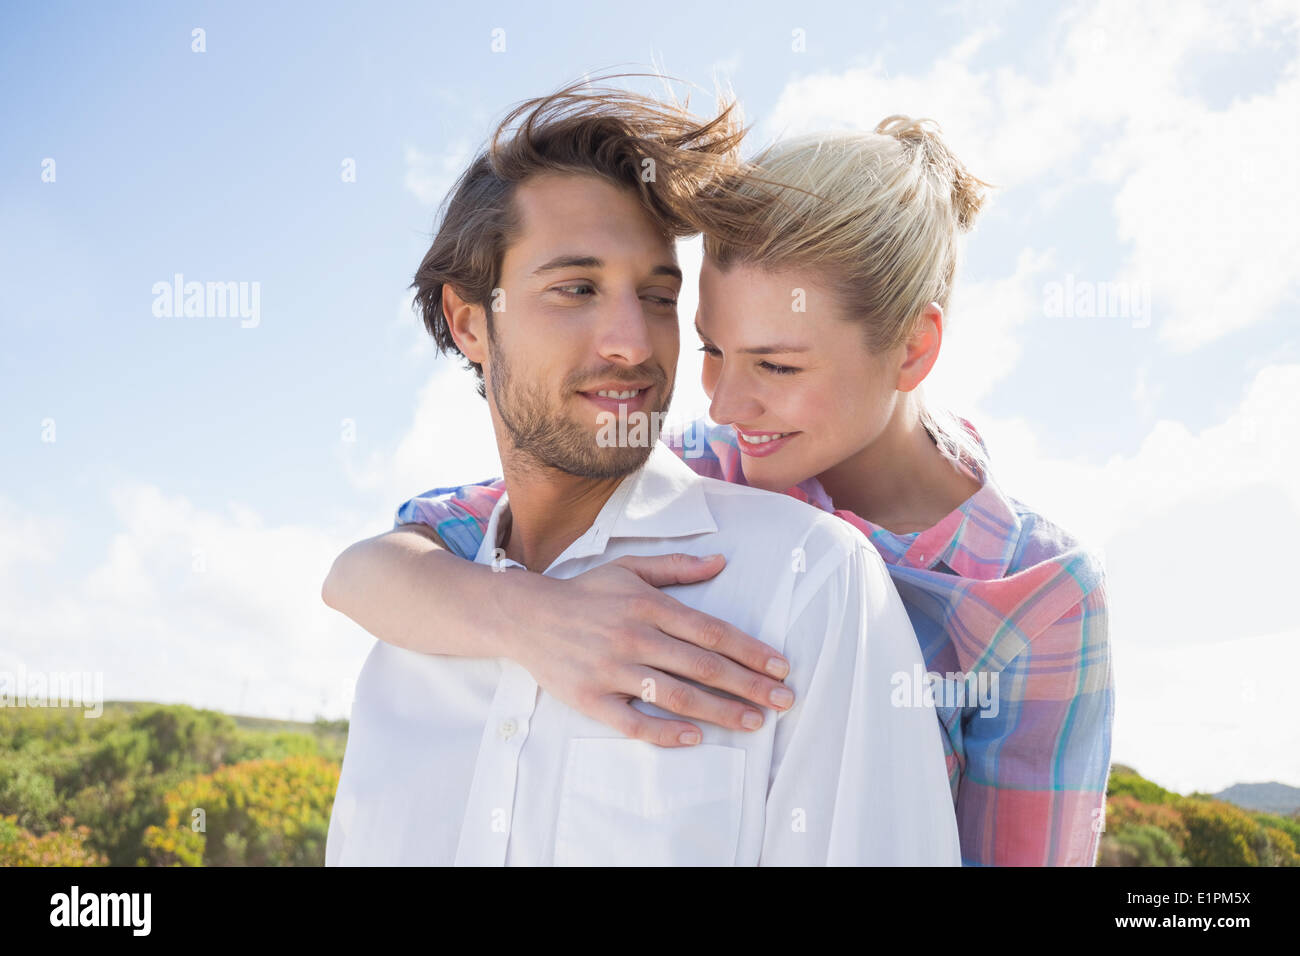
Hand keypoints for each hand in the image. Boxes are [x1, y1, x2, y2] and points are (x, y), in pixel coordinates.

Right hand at [499, 553, 793, 747]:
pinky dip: (664, 732)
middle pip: (703, 666)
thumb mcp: (629, 568)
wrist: (525, 616)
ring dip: (719, 712)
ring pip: (676, 696)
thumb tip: (721, 562)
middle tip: (784, 701)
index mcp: (649, 606)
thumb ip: (676, 568)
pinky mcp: (590, 698)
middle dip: (749, 686)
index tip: (780, 666)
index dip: (751, 651)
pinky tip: (695, 738)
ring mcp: (611, 670)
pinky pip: (632, 722)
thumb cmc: (584, 592)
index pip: (712, 631)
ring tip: (753, 723)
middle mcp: (634, 637)